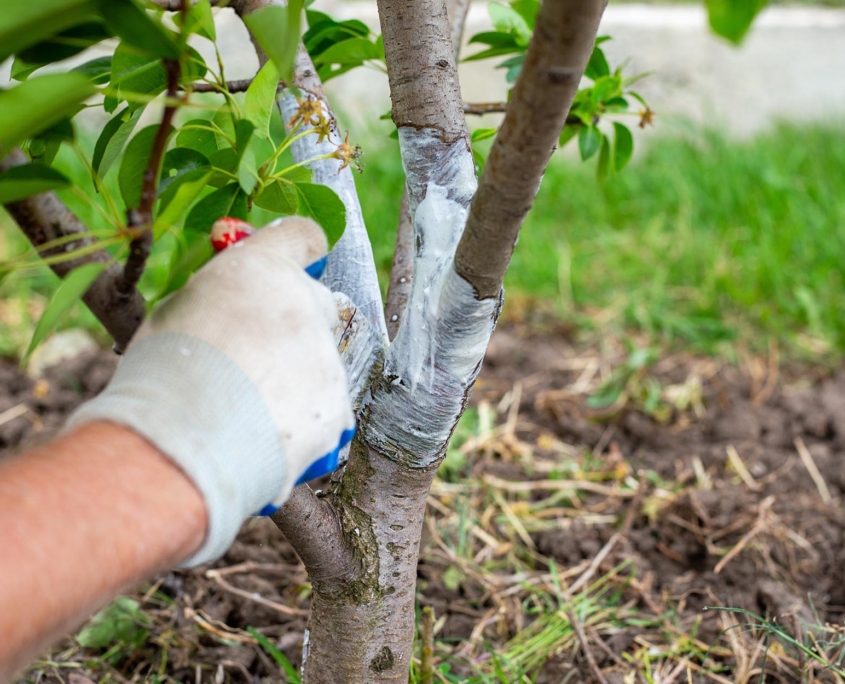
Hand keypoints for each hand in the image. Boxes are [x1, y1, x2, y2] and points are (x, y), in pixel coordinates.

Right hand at [69, 218, 354, 565]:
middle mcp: (306, 306)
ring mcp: (327, 360)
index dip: (303, 251)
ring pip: (318, 366)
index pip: (303, 236)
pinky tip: (263, 442)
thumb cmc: (160, 377)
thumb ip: (223, 300)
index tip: (301, 263)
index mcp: (263, 269)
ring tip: (244, 416)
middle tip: (256, 362)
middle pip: (316, 307)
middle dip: (293, 329)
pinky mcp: (337, 410)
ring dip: (292, 384)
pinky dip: (301, 427)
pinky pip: (324, 414)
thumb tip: (234, 306)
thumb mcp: (178, 313)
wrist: (178, 447)